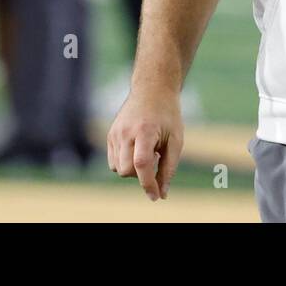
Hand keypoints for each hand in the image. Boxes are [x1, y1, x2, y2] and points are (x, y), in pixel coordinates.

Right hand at [107, 86, 183, 200]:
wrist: (152, 89)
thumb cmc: (168, 114)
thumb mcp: (176, 139)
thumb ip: (169, 167)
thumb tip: (162, 193)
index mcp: (144, 131)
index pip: (141, 165)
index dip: (148, 184)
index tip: (156, 196)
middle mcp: (125, 132)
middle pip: (127, 171)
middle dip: (141, 174)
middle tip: (156, 157)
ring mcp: (114, 133)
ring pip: (118, 168)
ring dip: (133, 168)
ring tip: (148, 149)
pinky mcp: (110, 135)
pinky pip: (114, 161)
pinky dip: (125, 162)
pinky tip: (138, 148)